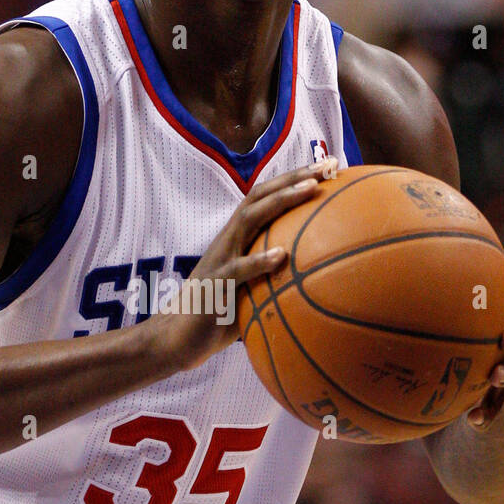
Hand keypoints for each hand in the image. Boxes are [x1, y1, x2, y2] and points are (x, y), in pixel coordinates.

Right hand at [149, 157, 337, 370]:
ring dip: (281, 201)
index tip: (329, 166)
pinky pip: (237, 270)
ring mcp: (219, 260)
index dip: (295, 179)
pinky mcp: (213, 286)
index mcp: (237, 239)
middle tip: (328, 164)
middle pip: (259, 196)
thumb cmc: (216, 317)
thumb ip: (275, 280)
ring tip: (311, 189)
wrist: (173, 339)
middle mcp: (228, 241)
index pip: (266, 198)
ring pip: (249, 220)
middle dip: (294, 176)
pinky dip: (259, 261)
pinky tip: (281, 255)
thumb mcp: (250, 292)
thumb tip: (318, 285)